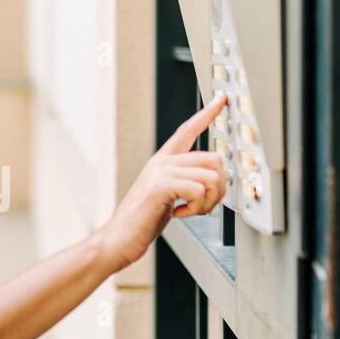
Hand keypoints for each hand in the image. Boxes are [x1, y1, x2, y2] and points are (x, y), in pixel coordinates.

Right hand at [93, 92, 227, 272]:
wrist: (116, 240)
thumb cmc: (140, 222)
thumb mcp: (166, 197)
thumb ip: (185, 183)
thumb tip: (212, 182)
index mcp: (162, 161)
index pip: (188, 129)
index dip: (207, 113)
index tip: (222, 98)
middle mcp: (161, 162)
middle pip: (213, 158)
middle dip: (219, 188)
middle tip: (203, 205)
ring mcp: (159, 172)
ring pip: (211, 177)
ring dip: (208, 201)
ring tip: (190, 211)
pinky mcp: (159, 186)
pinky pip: (199, 190)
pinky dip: (196, 208)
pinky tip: (179, 214)